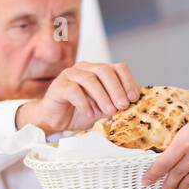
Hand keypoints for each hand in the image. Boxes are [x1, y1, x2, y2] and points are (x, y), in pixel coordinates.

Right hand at [15, 61, 139, 133]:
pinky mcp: (59, 85)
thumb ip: (114, 104)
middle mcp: (85, 68)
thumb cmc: (78, 112)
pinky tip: (89, 114)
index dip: (128, 81)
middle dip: (117, 89)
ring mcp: (70, 75)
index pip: (118, 68)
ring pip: (90, 79)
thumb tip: (129, 105)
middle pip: (105, 70)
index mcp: (98, 71)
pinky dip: (84, 103)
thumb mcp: (102, 109)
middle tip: (123, 105)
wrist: (54, 120)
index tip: (134, 98)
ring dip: (102, 96)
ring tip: (109, 111)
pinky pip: (73, 90)